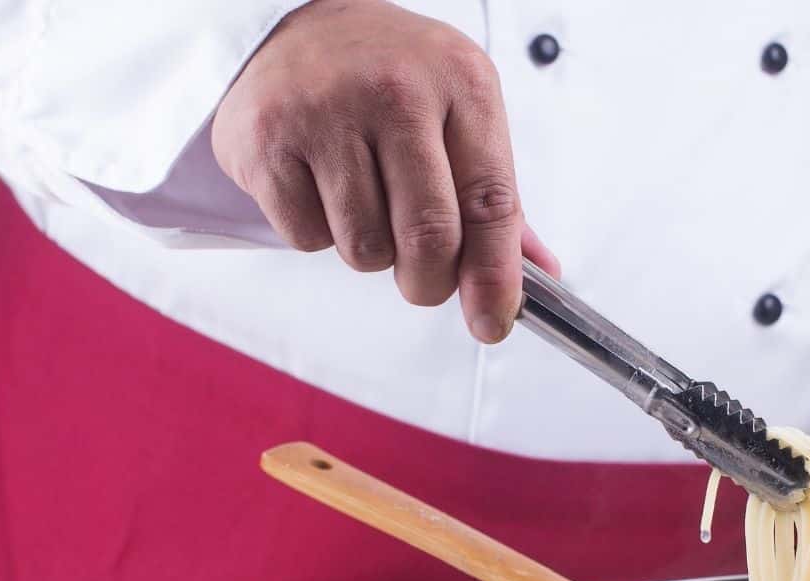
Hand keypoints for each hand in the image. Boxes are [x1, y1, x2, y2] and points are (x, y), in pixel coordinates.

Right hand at [212, 0, 556, 343]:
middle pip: (429, 238)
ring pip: (364, 248)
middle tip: (421, 277)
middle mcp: (396, 92)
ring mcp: (326, 113)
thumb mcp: (459, 111)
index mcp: (462, 83)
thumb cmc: (389, 77)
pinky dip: (317, 233)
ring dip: (369, 252)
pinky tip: (318, 187)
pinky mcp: (267, 142)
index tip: (491, 322)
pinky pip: (307, 238)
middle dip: (428, 281)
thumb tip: (541, 273)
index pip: (491, 202)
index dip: (495, 277)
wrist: (294, 26)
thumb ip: (495, 196)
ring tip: (363, 203)